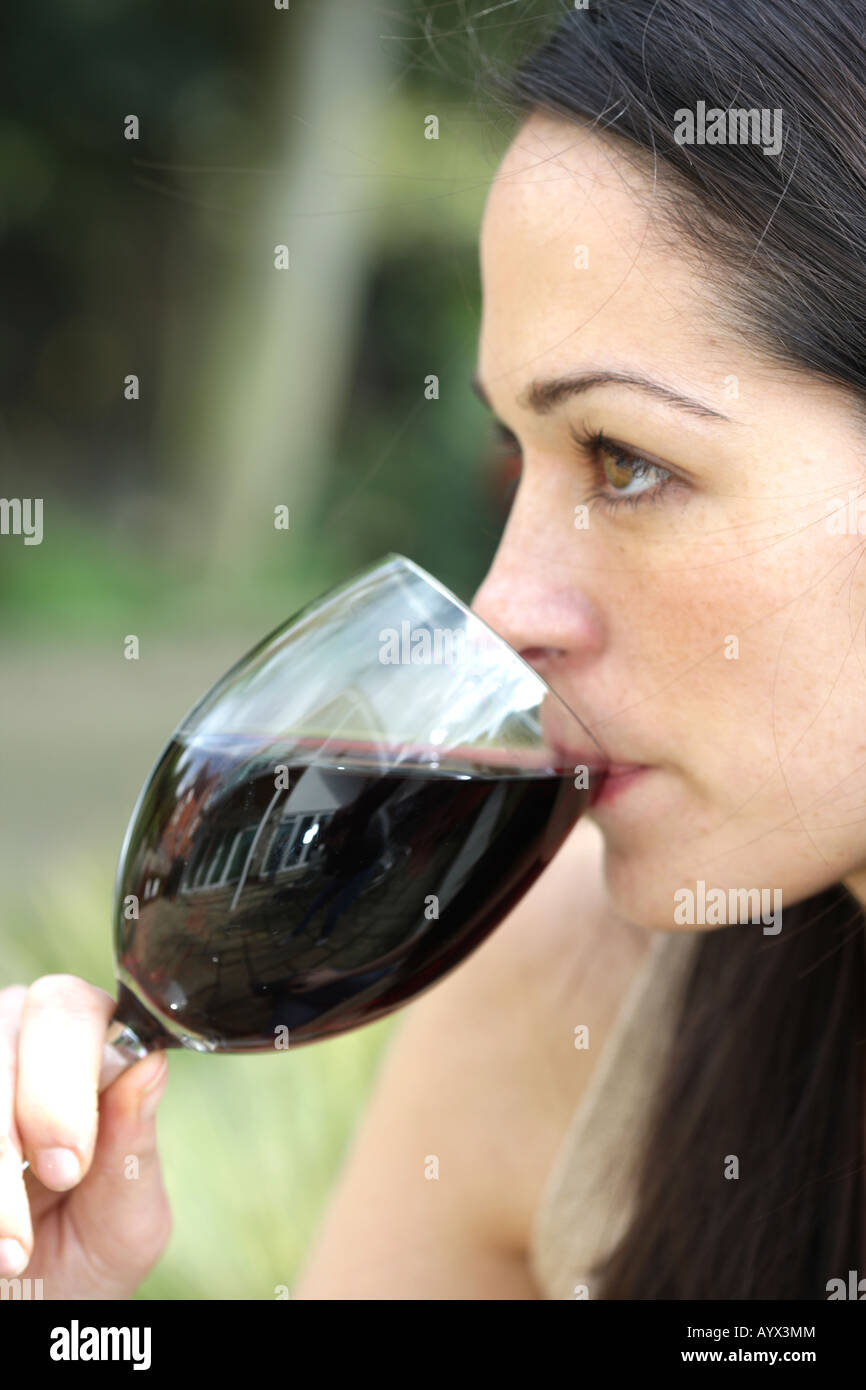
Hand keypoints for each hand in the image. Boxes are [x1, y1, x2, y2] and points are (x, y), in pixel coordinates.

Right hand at [0, 975, 171, 1298]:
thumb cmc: (86, 1254)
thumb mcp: (125, 1219)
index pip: (80, 1011)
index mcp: (94, 1049)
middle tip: (50, 1184)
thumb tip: (148, 1065)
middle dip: (34, 1108)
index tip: (70, 1166)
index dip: (70, 1080)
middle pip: (24, 1015)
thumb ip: (133, 1147)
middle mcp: (28, 1036)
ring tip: (11, 1250)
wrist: (30, 1304)